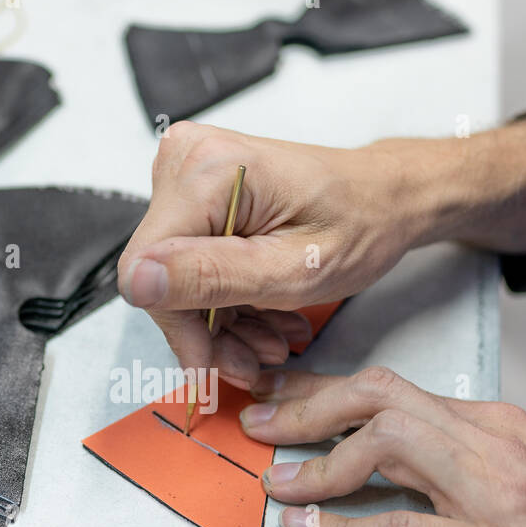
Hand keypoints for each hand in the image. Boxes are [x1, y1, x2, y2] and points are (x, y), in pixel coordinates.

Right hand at [118, 118, 525, 388]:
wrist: (386, 197)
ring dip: (222, 321)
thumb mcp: (296, 269)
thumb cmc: (361, 221)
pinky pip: (192, 264)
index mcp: (207, 171)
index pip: (147, 269)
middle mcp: (187, 162)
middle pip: (161, 277)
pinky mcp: (196, 195)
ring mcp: (189, 176)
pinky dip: (227, 300)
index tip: (216, 364)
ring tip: (268, 343)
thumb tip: (139, 281)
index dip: (180, 327)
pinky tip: (263, 319)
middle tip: (251, 363)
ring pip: (177, 278)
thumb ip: (214, 276)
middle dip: (207, 330)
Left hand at [242, 366, 525, 526]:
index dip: (327, 391)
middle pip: (379, 400)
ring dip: (317, 465)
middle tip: (257, 426)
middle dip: (307, 408)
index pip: (395, 390)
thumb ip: (479, 458)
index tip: (282, 397)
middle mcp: (493, 444)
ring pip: (385, 447)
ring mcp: (495, 495)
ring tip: (277, 486)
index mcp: (499, 424)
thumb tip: (415, 458)